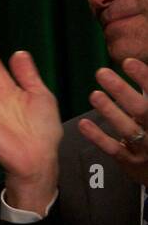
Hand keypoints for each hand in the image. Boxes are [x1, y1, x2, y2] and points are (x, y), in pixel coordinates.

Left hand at [78, 59, 147, 187]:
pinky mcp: (131, 162)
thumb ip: (147, 90)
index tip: (128, 62)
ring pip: (128, 129)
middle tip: (102, 73)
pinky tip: (83, 124)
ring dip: (110, 112)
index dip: (144, 77)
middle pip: (143, 110)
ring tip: (94, 95)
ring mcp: (146, 148)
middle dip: (122, 91)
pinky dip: (98, 137)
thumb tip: (132, 63)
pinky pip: (114, 149)